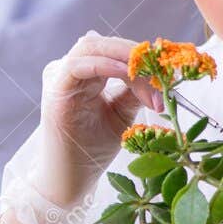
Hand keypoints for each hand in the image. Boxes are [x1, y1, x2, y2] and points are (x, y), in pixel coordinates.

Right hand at [34, 33, 162, 207]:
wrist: (71, 180)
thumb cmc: (92, 150)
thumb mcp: (121, 114)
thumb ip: (133, 90)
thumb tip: (156, 71)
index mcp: (83, 75)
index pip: (111, 49)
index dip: (139, 55)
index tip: (167, 71)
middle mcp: (68, 72)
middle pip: (101, 43)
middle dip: (134, 52)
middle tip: (161, 69)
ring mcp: (59, 80)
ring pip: (90, 47)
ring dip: (124, 57)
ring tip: (148, 76)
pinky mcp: (55, 92)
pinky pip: (78, 66)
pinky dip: (105, 64)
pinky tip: (126, 73)